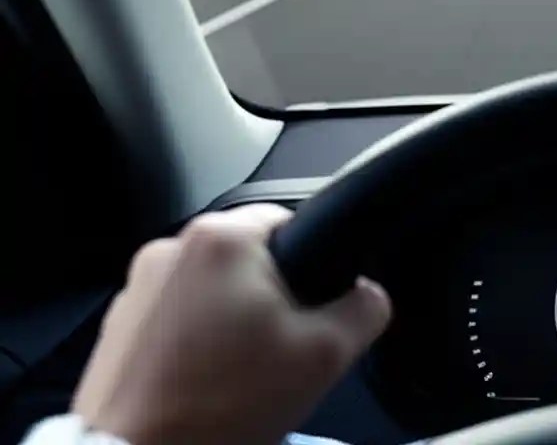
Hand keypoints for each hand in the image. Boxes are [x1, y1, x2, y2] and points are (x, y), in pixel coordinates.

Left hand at [72, 204, 391, 444]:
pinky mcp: (117, 327)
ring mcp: (136, 289)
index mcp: (220, 238)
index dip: (314, 266)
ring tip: (237, 377)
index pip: (290, 220)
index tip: (311, 310)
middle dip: (271, 301)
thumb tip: (367, 295)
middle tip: (280, 353)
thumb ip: (366, 307)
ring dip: (232, 324)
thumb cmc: (218, 408)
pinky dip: (195, 346)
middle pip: (250, 261)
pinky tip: (204, 386)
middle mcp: (169, 250)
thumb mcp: (326, 356)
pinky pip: (176, 322)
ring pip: (213, 292)